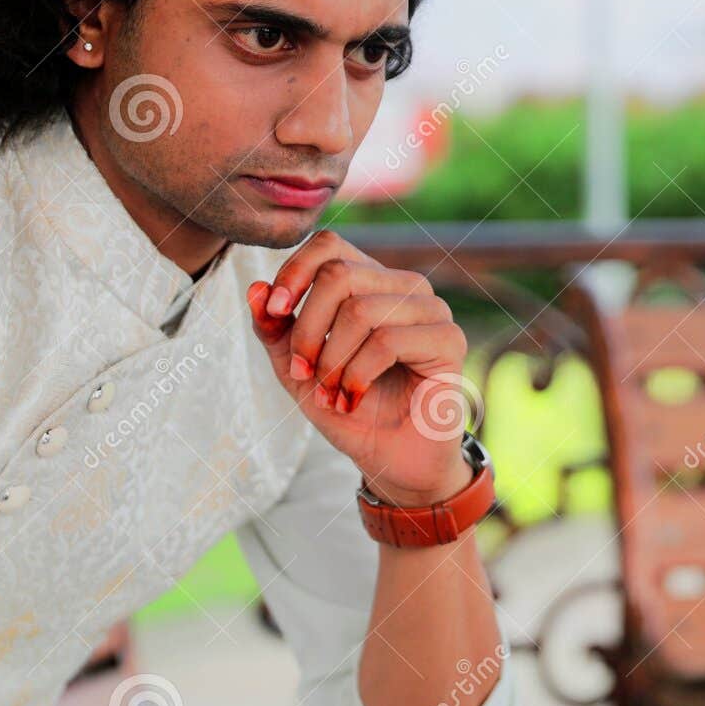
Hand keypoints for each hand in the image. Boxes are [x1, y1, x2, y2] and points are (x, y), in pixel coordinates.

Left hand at [245, 230, 474, 507]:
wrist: (391, 460)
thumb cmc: (348, 407)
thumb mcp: (297, 367)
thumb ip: (274, 328)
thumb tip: (255, 288)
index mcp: (370, 280)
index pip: (328, 244)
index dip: (293, 272)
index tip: (273, 313)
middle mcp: (404, 285)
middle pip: (339, 275)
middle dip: (308, 329)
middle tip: (305, 372)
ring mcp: (432, 309)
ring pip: (360, 310)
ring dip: (332, 362)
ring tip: (331, 393)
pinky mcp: (449, 339)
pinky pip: (386, 342)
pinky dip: (357, 376)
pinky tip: (353, 399)